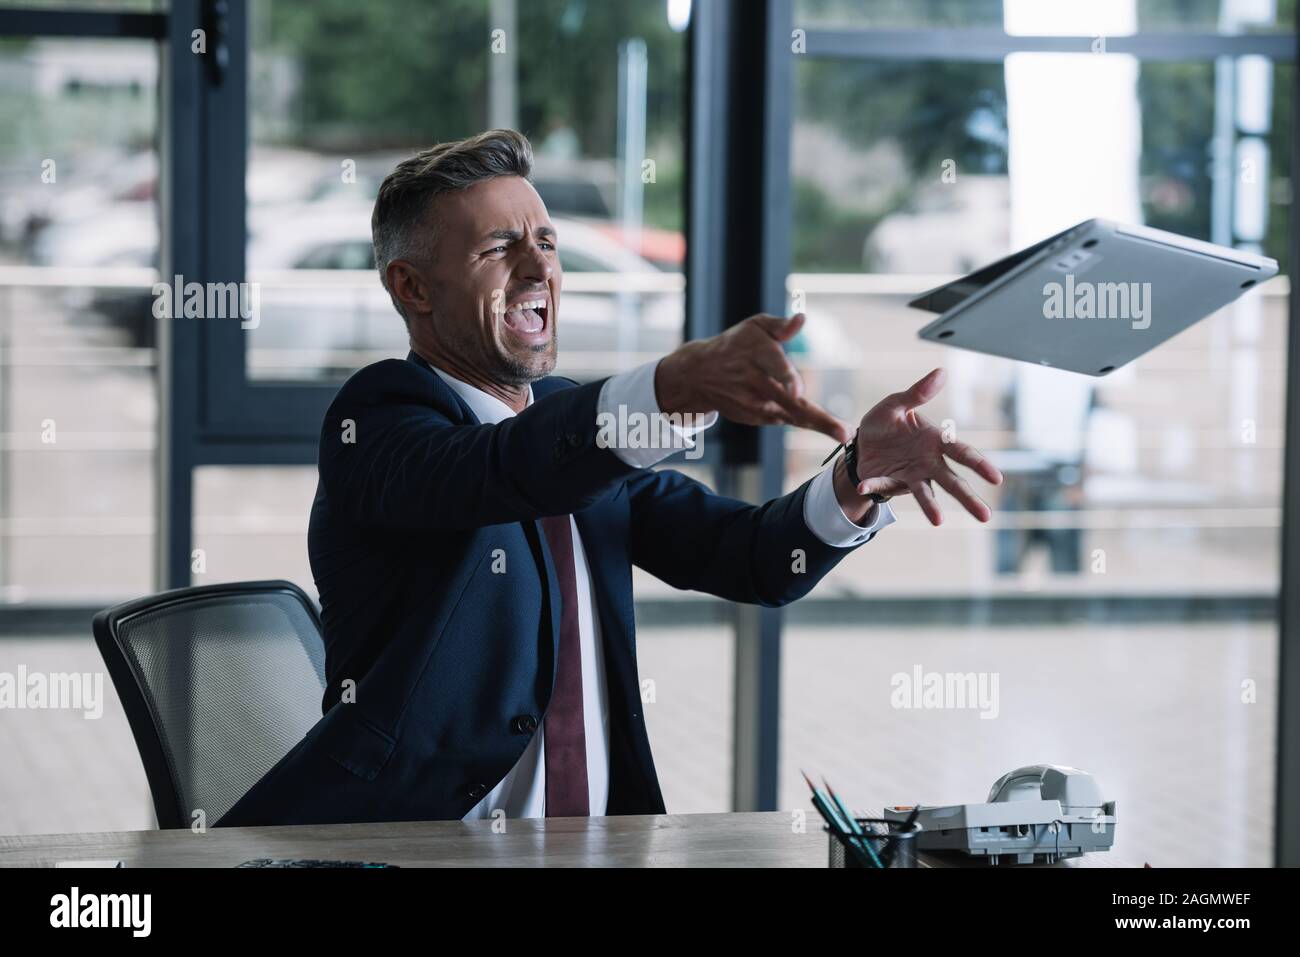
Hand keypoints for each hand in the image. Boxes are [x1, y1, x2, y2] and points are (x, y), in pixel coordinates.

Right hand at [655, 313, 850, 443]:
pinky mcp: (753, 417)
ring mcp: (753, 404)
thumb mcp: (755, 327)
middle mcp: (755, 382)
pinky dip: (796, 416)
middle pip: (789, 403)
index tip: (798, 391)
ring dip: (818, 426)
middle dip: (819, 420)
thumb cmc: (735, 345)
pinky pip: (781, 418)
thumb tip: (802, 318)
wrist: (699, 374)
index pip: (774, 366)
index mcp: (757, 353)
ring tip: (841, 432)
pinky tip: (804, 413)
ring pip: (790, 416)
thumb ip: (781, 325)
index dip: (787, 379)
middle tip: (844, 433)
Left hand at [845, 368, 1002, 524]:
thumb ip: (917, 394)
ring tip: (938, 521)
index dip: (979, 465)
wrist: (860, 440)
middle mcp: (929, 462)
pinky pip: (882, 486)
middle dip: (969, 498)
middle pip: (952, 481)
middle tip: (986, 516)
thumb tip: (942, 372)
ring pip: (926, 494)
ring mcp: (911, 476)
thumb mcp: (896, 403)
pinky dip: (873, 486)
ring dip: (931, 507)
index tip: (996, 479)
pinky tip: (863, 485)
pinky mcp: (891, 484)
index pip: (962, 452)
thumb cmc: (887, 421)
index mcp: (935, 441)